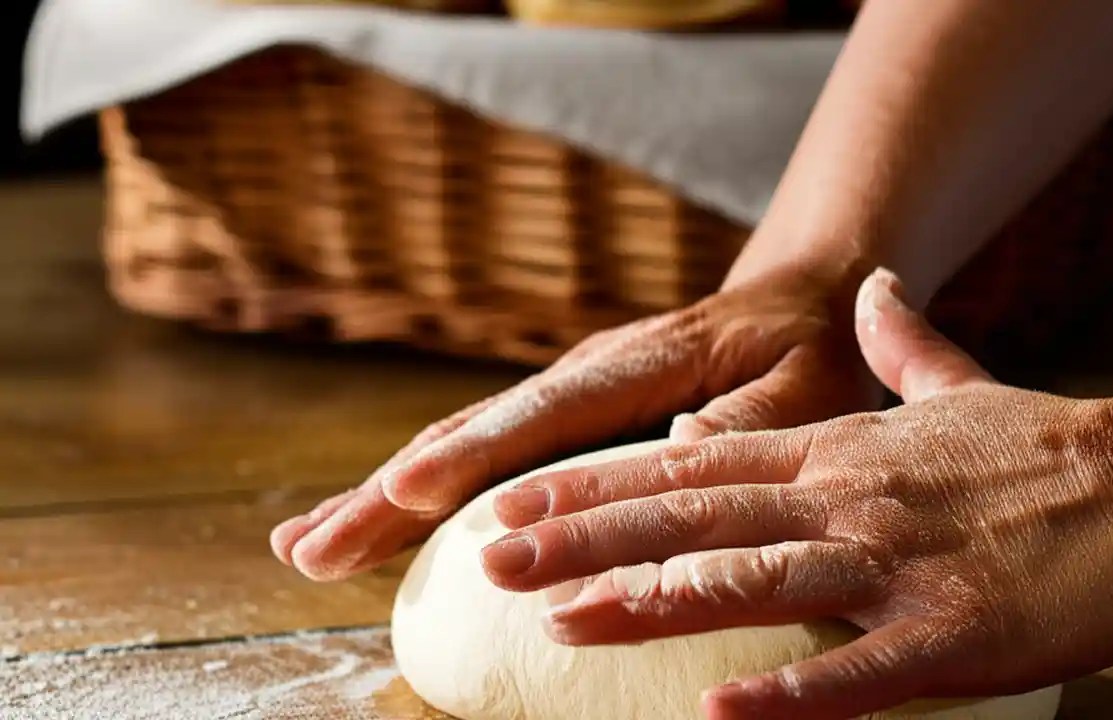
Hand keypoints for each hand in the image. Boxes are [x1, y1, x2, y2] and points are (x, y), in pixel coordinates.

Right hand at [270, 266, 882, 579]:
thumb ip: (749, 416)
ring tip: (303, 547)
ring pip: (458, 444)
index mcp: (638, 365)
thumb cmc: (809, 349)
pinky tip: (374, 524)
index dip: (472, 457)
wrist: (799, 300)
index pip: (542, 414)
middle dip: (387, 493)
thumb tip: (674, 440)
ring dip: (381, 497)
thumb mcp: (808, 384)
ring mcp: (565, 394)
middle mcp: (584, 374)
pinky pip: (481, 454)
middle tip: (306, 551)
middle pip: (469, 432)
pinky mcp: (563, 418)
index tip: (402, 495)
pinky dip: (421, 493)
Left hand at [482, 269, 1112, 719]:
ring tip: (562, 619)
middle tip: (493, 558)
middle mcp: (845, 498)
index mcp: (837, 450)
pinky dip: (782, 695)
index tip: (520, 502)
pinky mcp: (949, 636)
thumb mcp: (956, 385)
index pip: (693, 463)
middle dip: (585, 537)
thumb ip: (901, 342)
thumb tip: (876, 285)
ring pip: (749, 581)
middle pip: (692, 517)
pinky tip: (713, 714)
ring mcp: (892, 566)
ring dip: (651, 601)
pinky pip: (851, 674)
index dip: (599, 485)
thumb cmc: (1052, 444)